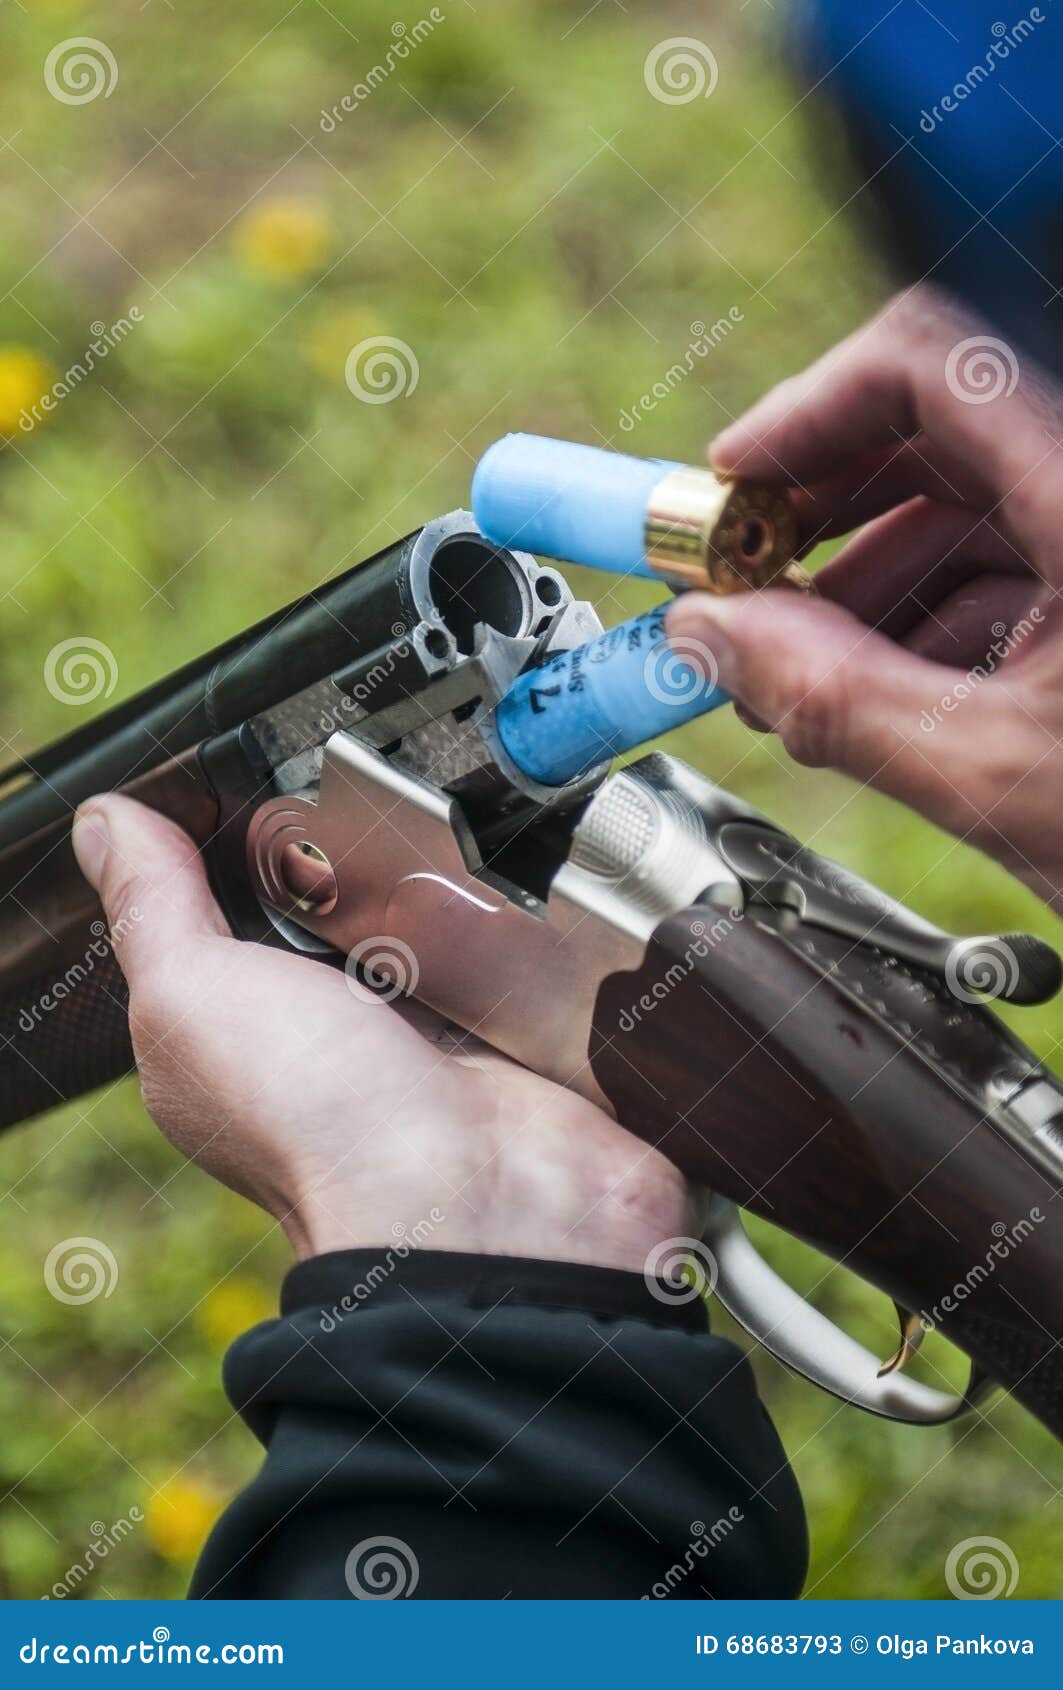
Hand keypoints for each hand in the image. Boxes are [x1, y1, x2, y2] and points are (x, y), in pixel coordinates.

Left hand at [71, 794, 697, 1266]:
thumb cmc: (325, 1120)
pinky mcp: (516, 1025)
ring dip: (441, 865)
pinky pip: (515, 934)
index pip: (229, 907)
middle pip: (340, 897)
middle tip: (362, 783)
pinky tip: (506, 866)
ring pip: (434, 906)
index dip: (238, 840)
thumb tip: (106, 822)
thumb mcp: (193, 996)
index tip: (257, 768)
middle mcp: (337, 1035)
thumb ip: (152, 907)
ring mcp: (434, 1033)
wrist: (489, 1201)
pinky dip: (515, 902)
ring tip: (444, 809)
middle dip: (352, 840)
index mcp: (243, 1034)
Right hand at [667, 284, 1062, 910]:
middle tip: (749, 596)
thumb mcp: (995, 773)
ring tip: (808, 676)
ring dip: (877, 580)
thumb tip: (714, 638)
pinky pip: (1026, 561)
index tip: (731, 488)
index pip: (929, 362)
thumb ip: (831, 699)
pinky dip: (944, 616)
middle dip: (827, 515)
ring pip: (982, 505)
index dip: (806, 410)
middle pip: (944, 431)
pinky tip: (894, 694)